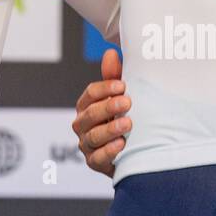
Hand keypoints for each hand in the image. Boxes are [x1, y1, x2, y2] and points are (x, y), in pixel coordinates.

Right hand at [70, 48, 130, 177]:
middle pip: (89, 114)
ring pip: (93, 136)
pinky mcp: (94, 162)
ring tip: (128, 124)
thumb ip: (113, 77)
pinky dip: (109, 151)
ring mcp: (87, 145)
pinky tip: (122, 144)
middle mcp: (83, 125)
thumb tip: (110, 53)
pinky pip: (97, 158)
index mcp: (87, 106)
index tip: (122, 85)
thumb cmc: (121, 119)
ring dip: (110, 129)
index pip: (90, 94)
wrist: (132, 152)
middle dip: (108, 107)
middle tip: (127, 102)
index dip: (105, 88)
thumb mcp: (119, 98)